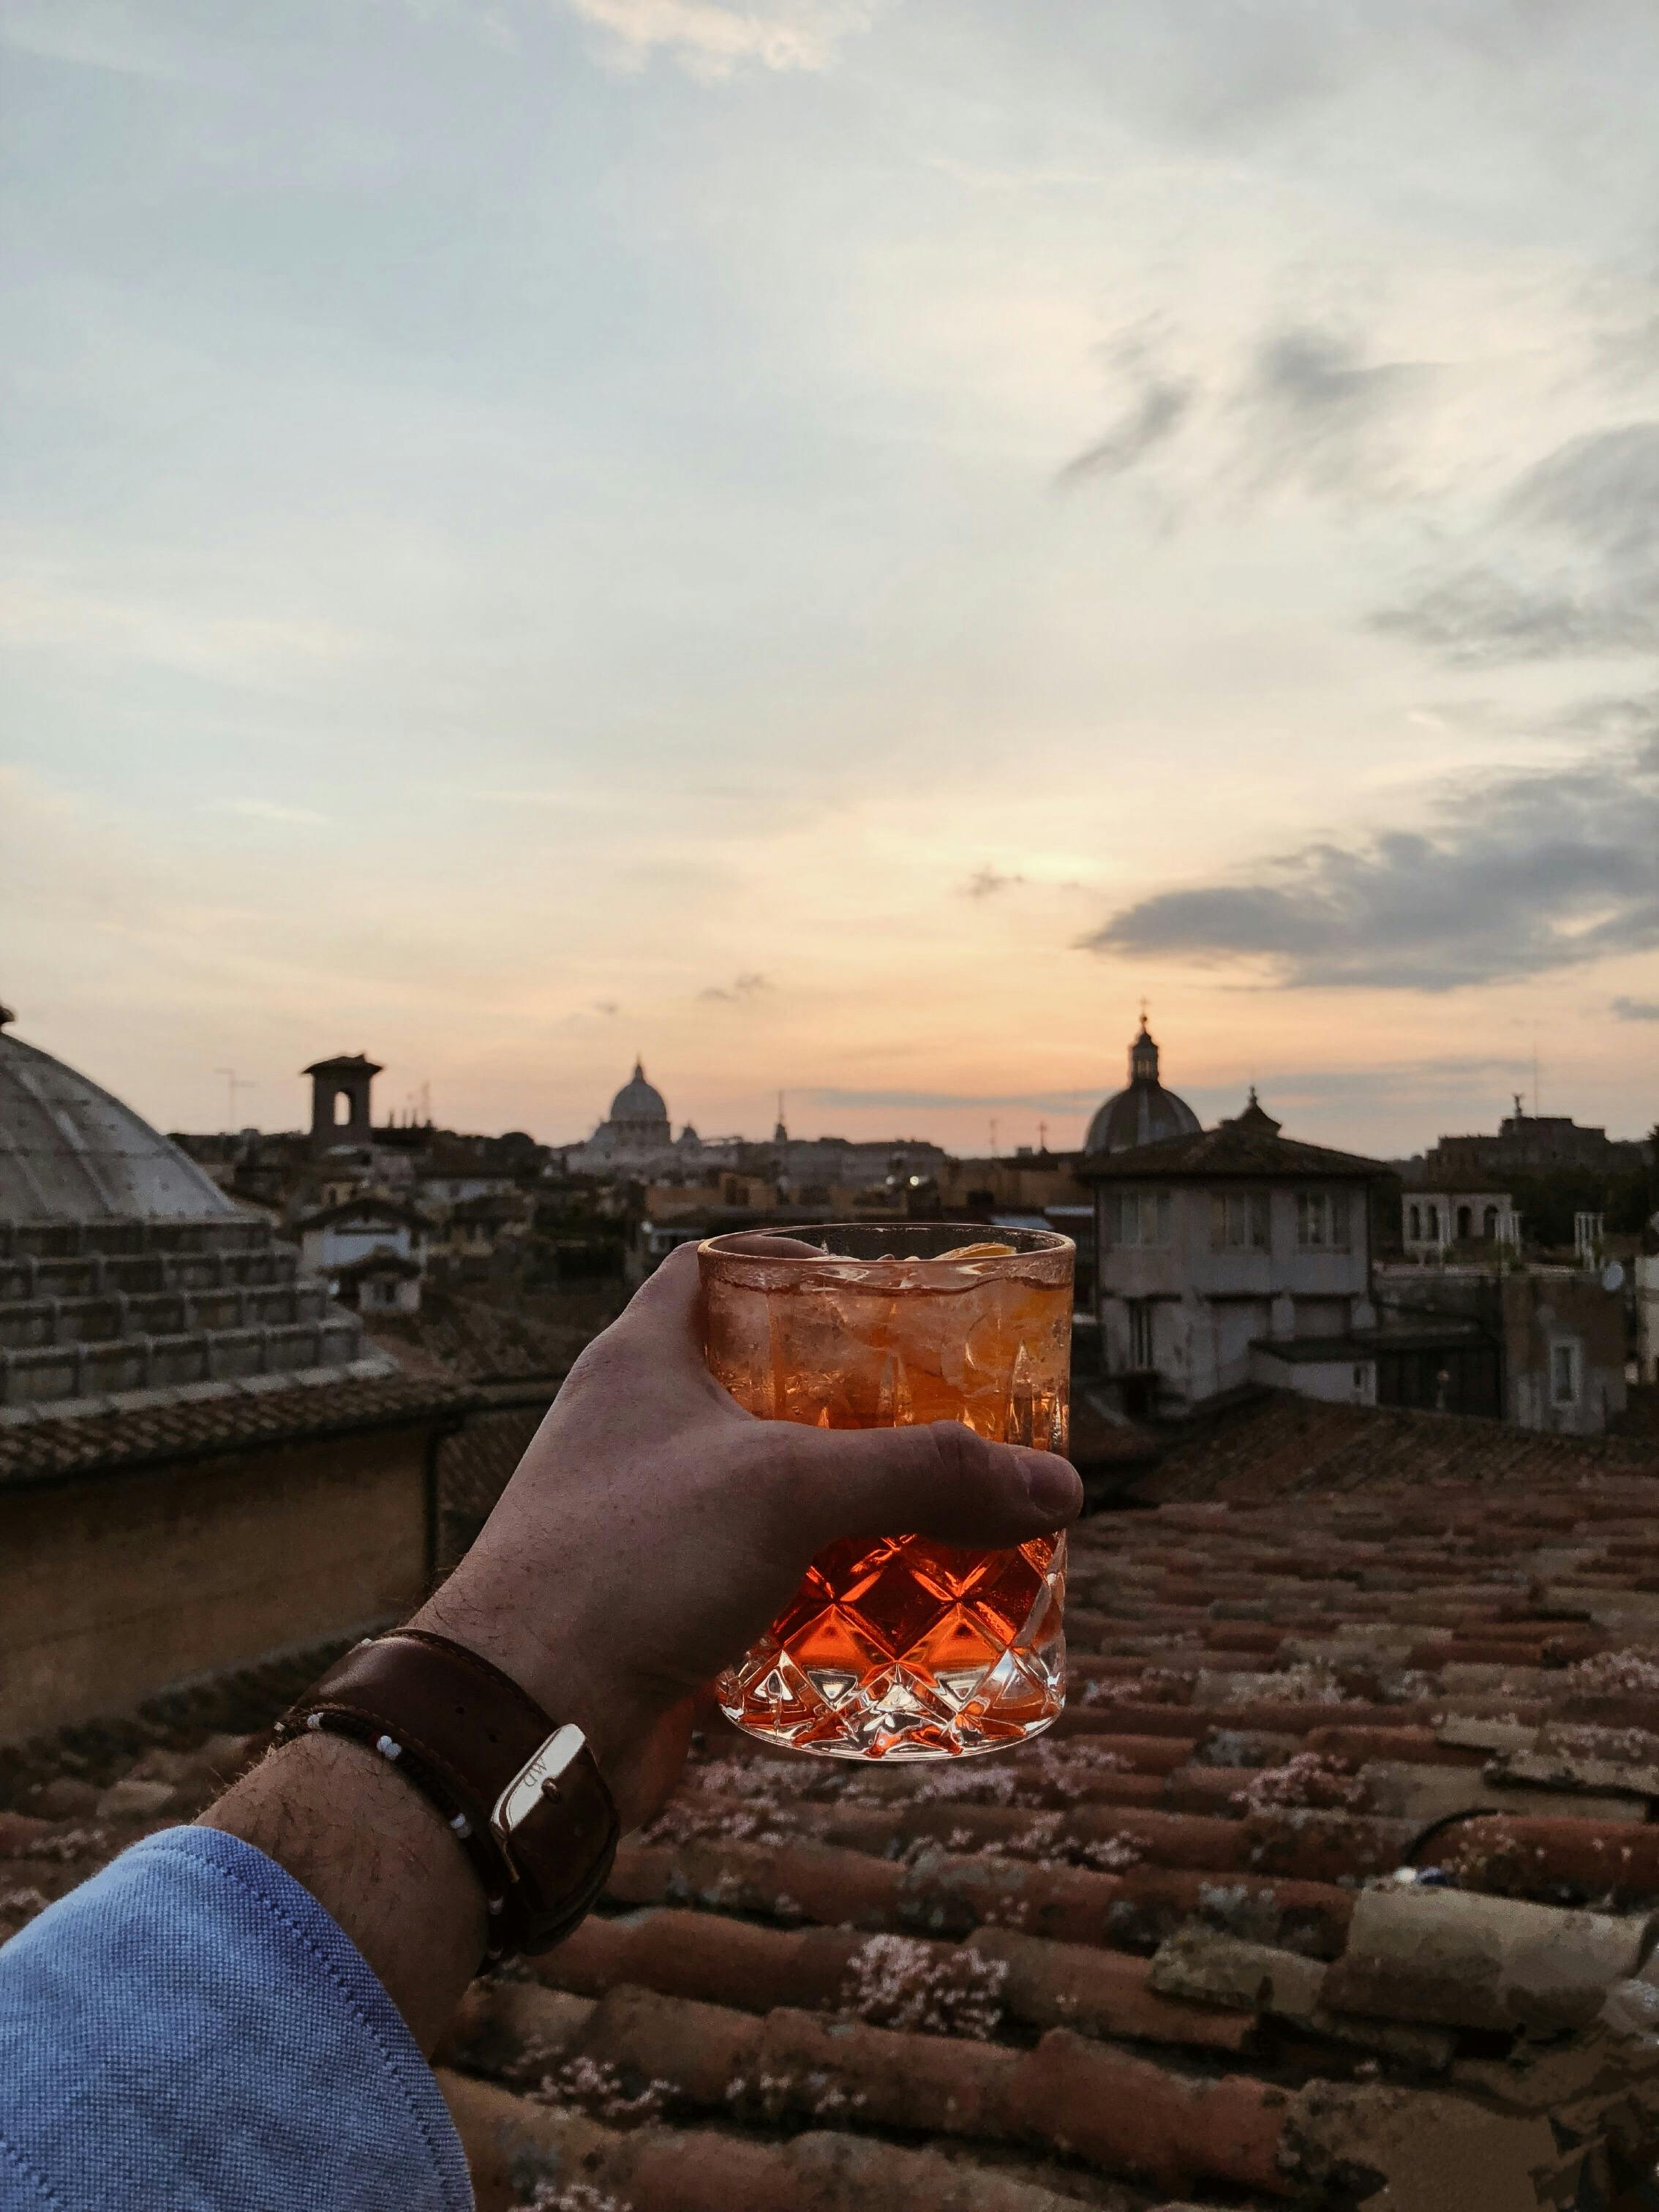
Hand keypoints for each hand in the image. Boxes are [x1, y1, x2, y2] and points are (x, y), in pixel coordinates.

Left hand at [414, 1240, 1081, 1827]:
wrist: (526, 1720)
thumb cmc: (627, 1561)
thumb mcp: (788, 1488)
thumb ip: (924, 1474)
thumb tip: (1058, 1485)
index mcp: (642, 1359)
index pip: (708, 1270)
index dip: (787, 1265)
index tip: (872, 1285)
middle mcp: (638, 1431)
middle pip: (757, 1388)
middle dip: (850, 1403)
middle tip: (942, 1412)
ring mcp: (646, 1522)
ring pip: (764, 1492)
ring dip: (842, 1503)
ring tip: (940, 1509)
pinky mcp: (661, 1607)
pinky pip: (758, 1580)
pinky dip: (819, 1588)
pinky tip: (889, 1607)